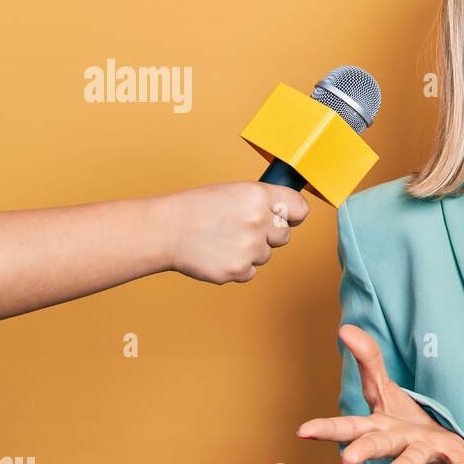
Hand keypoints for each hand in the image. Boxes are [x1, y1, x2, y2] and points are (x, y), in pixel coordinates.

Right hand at [154, 182, 309, 282]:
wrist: (165, 230)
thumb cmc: (196, 209)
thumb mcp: (232, 192)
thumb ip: (262, 201)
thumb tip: (288, 212)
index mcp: (257, 195)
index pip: (299, 208)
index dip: (293, 214)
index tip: (289, 218)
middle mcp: (258, 220)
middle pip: (284, 235)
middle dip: (268, 235)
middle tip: (241, 229)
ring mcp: (249, 247)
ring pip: (266, 255)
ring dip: (249, 251)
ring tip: (222, 240)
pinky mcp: (238, 270)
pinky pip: (250, 271)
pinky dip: (236, 267)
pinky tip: (218, 254)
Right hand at [297, 325, 463, 463]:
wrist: (432, 445)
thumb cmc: (402, 419)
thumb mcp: (383, 388)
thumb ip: (367, 359)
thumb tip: (345, 328)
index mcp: (378, 426)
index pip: (348, 426)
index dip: (326, 428)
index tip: (302, 431)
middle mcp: (397, 442)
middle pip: (376, 444)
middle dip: (362, 450)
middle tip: (346, 459)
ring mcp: (423, 450)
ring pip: (412, 458)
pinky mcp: (450, 456)